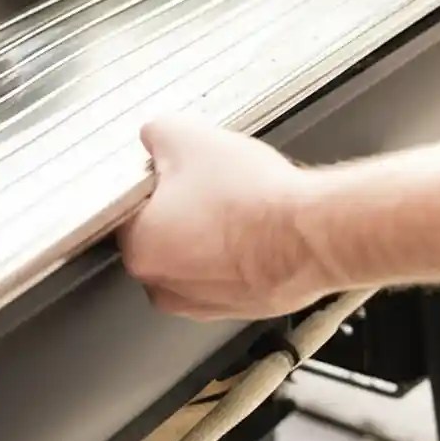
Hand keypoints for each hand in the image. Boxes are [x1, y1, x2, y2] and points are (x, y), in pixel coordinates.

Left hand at [117, 114, 341, 320]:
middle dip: (181, 210)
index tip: (175, 173)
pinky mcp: (240, 307)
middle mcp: (165, 287)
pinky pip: (228, 273)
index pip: (128, 210)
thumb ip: (157, 133)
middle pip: (161, 235)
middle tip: (210, 186)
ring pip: (195, 256)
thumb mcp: (189, 138)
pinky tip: (256, 227)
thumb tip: (154, 136)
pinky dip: (237, 253)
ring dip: (210, 233)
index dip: (154, 184)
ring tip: (238, 206)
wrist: (311, 235)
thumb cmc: (254, 200)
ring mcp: (204, 303)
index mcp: (140, 250)